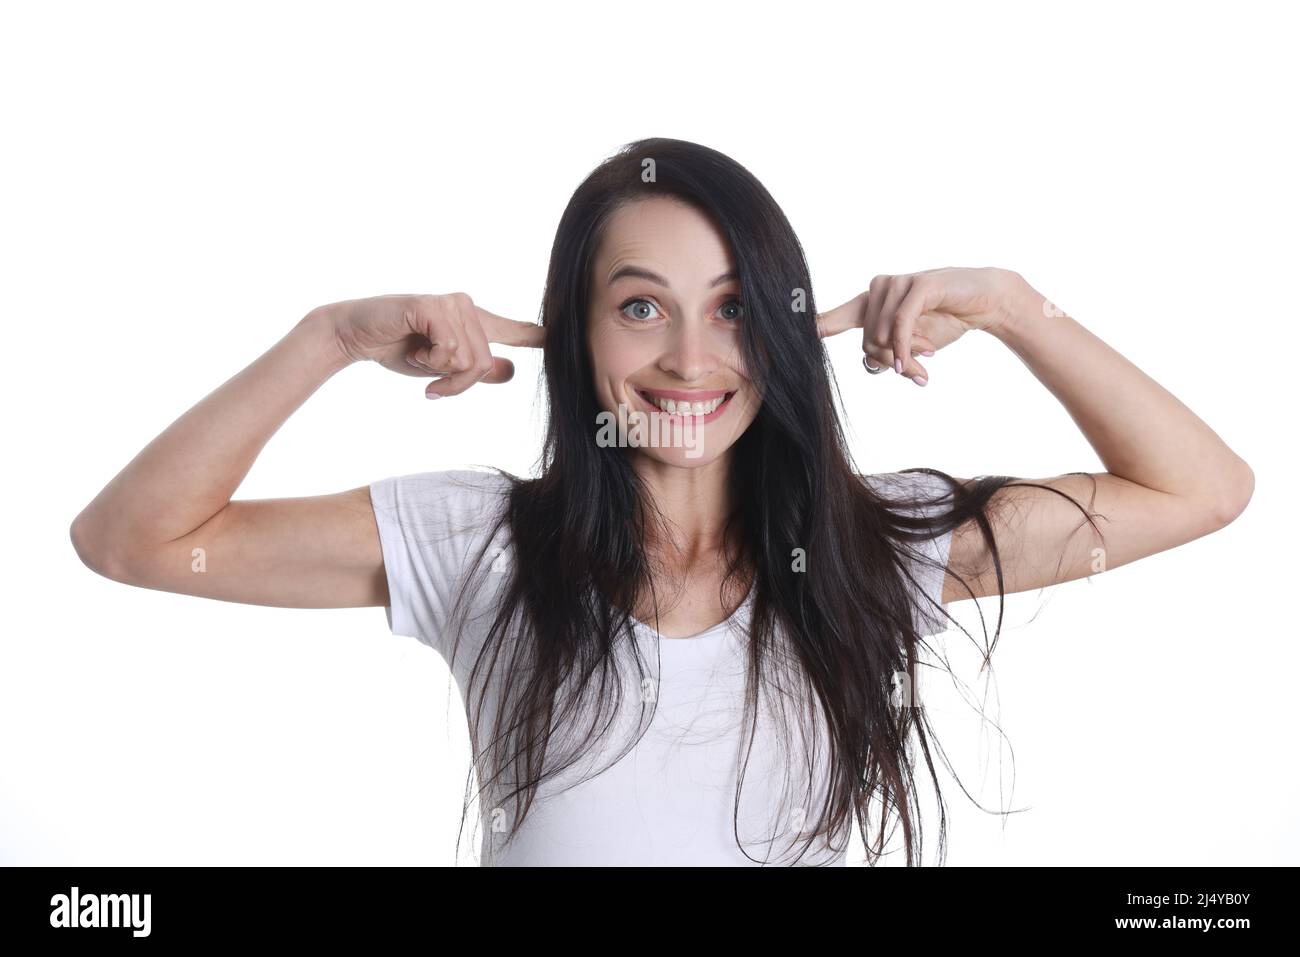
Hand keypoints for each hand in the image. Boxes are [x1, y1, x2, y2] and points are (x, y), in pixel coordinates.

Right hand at [321, 293, 543, 397]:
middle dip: (457, 385)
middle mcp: (468, 307)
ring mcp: (452, 304)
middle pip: (485, 365)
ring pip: (469, 362)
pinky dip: (429, 361)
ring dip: (441, 375)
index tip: (563, 338)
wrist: (356, 335)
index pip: (515, 331)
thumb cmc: (399, 347)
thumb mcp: (442, 367)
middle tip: (432, 385)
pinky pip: (450, 351)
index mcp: (474, 321)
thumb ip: (474, 369)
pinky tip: (412, 349)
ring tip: (418, 360)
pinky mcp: (433, 307)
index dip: (538, 337)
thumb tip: (510, 370)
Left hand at [816, 267, 1032, 383]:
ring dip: (907, 356)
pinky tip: (920, 359)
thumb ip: (888, 354)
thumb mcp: (910, 345)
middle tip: (918, 368)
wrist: (984, 303)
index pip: (831, 318)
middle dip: (893, 361)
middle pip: (867, 344)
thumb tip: (874, 366)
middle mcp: (878, 290)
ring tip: (929, 354)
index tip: (784, 328)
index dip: (809, 327)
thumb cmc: (944, 321)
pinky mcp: (916, 286)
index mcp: (870, 304)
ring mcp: (896, 284)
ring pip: (881, 338)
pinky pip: (900, 326)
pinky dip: (907, 348)